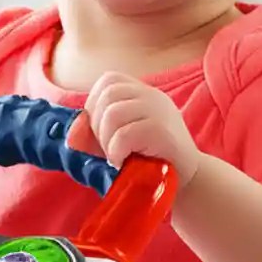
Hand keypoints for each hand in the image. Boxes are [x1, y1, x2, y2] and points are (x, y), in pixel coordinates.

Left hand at [68, 72, 201, 187]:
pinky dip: (115, 152)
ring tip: (116, 157)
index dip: (95, 104)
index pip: (109, 80)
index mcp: (144, 94)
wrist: (189, 181)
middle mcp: (153, 96)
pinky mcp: (161, 131)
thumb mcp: (122, 141)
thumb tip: (72, 135)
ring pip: (112, 114)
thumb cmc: (151, 162)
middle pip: (107, 96)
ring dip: (106, 141)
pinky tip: (122, 163)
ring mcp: (159, 111)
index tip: (101, 132)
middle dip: (97, 127)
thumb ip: (97, 134)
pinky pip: (124, 135)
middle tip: (109, 150)